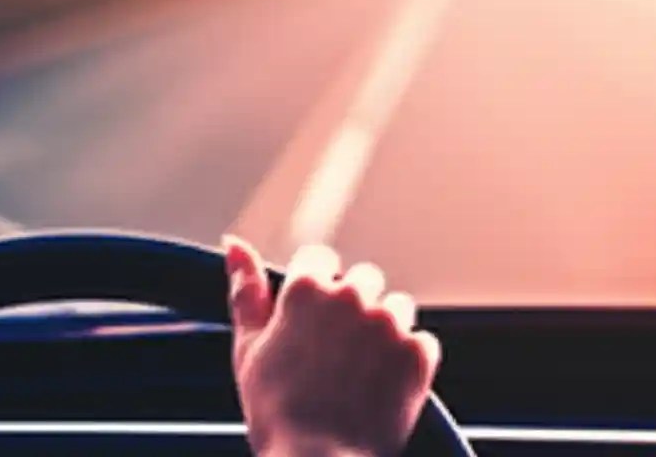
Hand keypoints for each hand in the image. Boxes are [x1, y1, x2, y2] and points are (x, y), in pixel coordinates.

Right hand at [223, 237, 440, 456]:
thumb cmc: (275, 410)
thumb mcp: (248, 347)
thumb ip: (246, 291)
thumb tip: (234, 244)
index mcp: (305, 289)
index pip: (320, 258)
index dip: (315, 287)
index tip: (312, 319)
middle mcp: (351, 296)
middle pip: (363, 278)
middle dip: (354, 304)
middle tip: (338, 350)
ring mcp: (389, 324)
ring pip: (397, 306)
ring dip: (385, 328)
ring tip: (363, 370)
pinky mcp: (419, 354)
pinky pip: (421, 341)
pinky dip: (408, 359)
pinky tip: (384, 386)